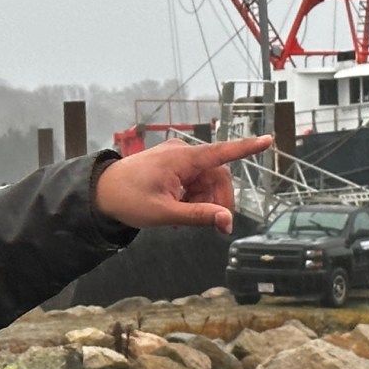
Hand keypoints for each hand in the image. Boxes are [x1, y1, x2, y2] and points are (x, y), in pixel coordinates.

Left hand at [94, 135, 273, 234]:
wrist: (100, 192)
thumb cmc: (128, 199)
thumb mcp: (165, 213)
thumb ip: (198, 215)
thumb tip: (226, 221)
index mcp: (183, 159)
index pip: (222, 152)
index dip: (247, 148)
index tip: (268, 140)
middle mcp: (183, 154)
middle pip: (217, 175)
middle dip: (220, 200)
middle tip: (219, 228)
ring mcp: (177, 160)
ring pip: (206, 182)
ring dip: (203, 202)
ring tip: (184, 221)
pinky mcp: (172, 167)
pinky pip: (193, 183)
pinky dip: (192, 199)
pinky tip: (179, 215)